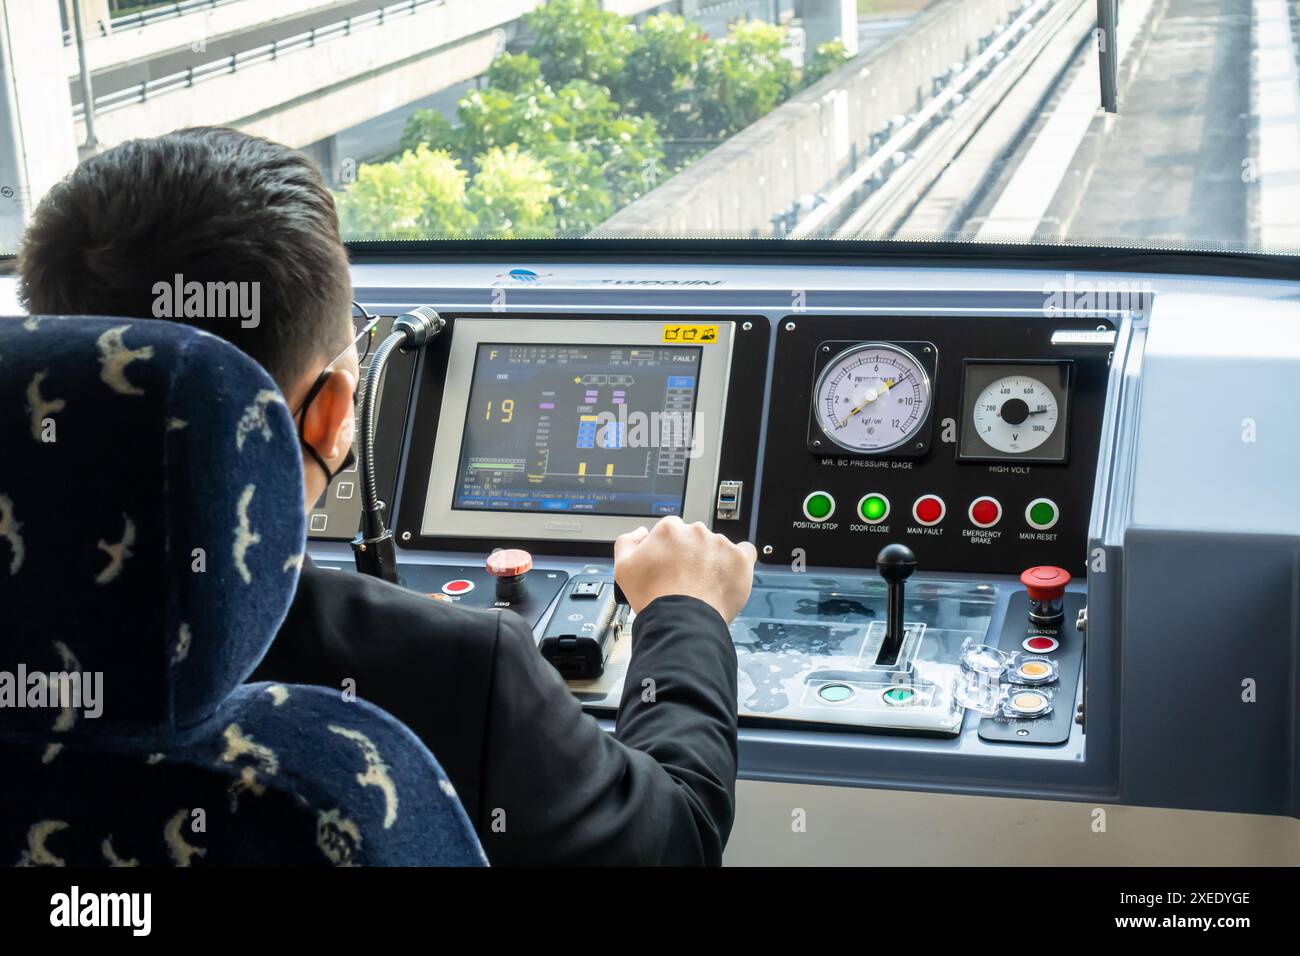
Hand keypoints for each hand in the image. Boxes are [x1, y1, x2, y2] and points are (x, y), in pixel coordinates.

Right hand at [614, 515, 756, 622]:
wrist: (682, 622)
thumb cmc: (654, 598)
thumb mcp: (623, 568)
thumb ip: (627, 542)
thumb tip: (641, 532)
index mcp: (670, 529)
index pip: (671, 531)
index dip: (669, 550)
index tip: (669, 565)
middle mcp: (696, 532)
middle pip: (694, 538)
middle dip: (691, 554)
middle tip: (685, 578)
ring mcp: (721, 544)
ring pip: (717, 547)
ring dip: (712, 560)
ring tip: (704, 584)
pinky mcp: (740, 559)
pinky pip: (745, 552)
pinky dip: (738, 562)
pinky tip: (728, 574)